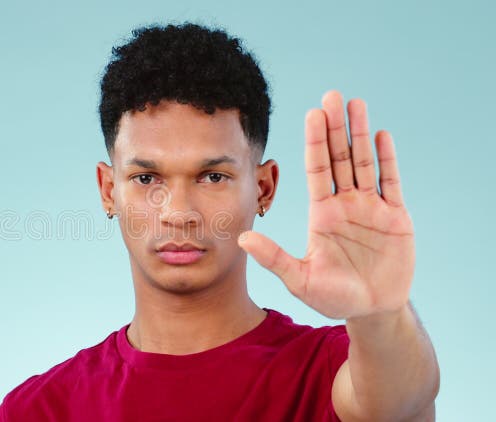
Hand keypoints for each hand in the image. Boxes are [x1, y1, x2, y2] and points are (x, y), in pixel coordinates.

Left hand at [239, 90, 414, 319]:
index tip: (311, 114)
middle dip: (335, 128)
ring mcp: (371, 208)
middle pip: (340, 158)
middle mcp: (345, 204)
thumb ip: (274, 258)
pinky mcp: (396, 218)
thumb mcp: (300, 279)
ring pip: (366, 163)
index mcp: (322, 214)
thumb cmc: (333, 297)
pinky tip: (382, 136)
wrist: (371, 311)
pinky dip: (387, 160)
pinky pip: (391, 183)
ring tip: (356, 104)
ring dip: (361, 134)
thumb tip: (241, 239)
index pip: (316, 170)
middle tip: (331, 95)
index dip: (314, 142)